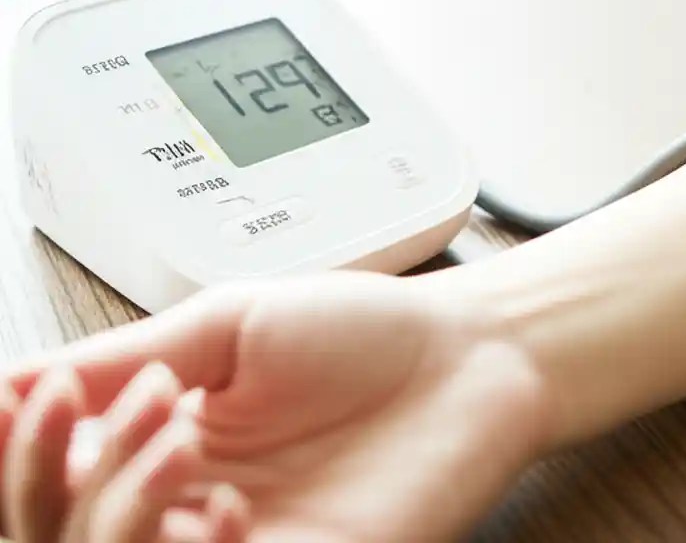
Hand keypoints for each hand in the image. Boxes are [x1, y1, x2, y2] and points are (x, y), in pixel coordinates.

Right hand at [0, 271, 550, 541]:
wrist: (474, 351)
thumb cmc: (365, 332)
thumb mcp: (229, 327)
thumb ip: (126, 360)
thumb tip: (12, 379)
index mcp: (168, 449)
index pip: (57, 482)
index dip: (25, 455)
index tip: (28, 402)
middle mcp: (200, 509)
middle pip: (75, 536)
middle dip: (81, 477)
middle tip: (150, 403)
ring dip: (127, 516)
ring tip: (182, 441)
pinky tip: (221, 509)